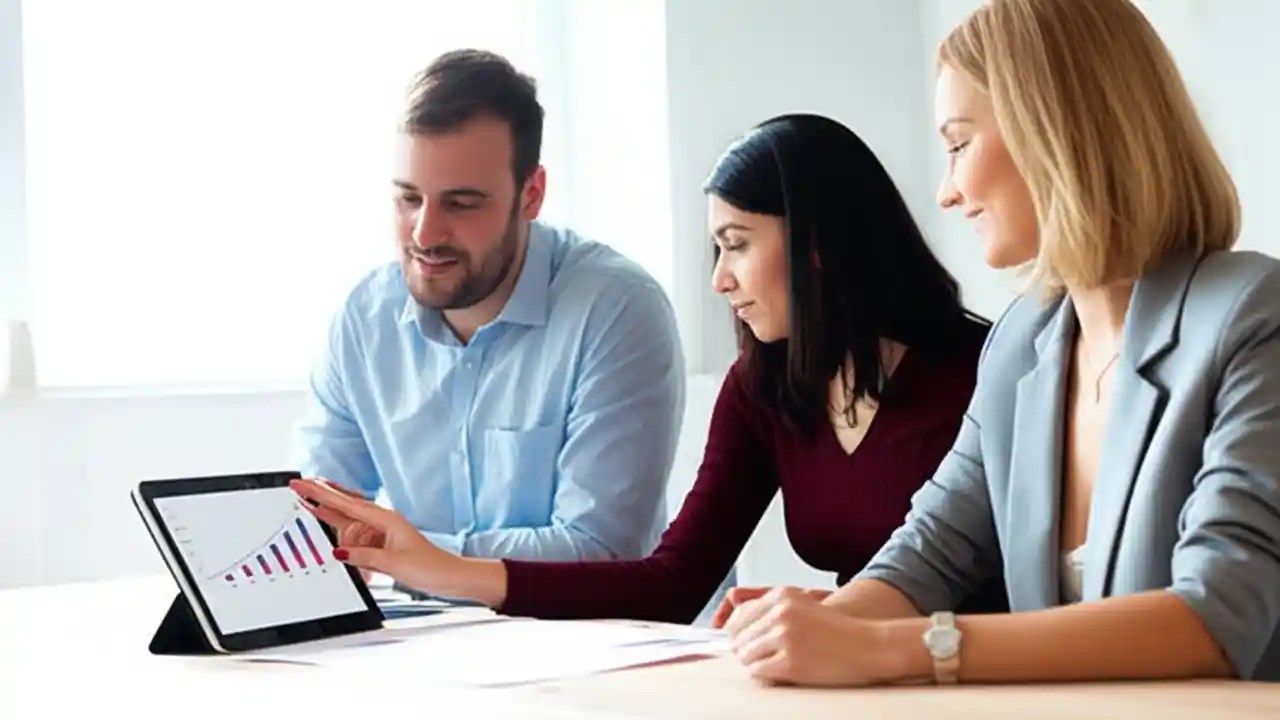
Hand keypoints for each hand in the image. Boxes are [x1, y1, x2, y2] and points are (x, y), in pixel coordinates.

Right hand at [291, 478, 460, 593]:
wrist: (448, 576)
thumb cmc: (429, 566)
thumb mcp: (392, 562)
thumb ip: (364, 557)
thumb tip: (339, 552)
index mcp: (385, 519)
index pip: (346, 504)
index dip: (322, 494)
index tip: (304, 484)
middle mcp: (383, 522)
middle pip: (345, 506)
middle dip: (322, 496)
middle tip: (300, 487)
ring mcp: (382, 533)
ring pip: (349, 523)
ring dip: (332, 520)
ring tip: (310, 507)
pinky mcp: (384, 545)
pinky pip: (357, 539)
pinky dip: (345, 539)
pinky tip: (335, 541)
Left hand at [724, 587, 894, 686]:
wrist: (868, 645)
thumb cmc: (838, 630)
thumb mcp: (802, 607)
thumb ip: (772, 612)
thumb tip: (735, 628)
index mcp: (782, 596)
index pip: (740, 615)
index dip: (737, 631)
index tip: (741, 640)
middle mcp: (781, 614)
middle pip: (739, 636)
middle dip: (745, 649)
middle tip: (758, 656)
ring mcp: (785, 638)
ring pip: (746, 655)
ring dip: (754, 663)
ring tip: (771, 663)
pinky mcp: (790, 663)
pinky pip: (758, 672)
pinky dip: (763, 675)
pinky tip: (777, 672)